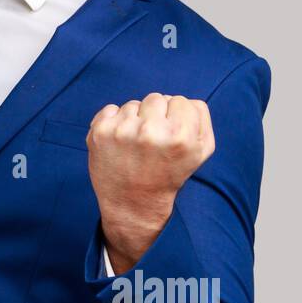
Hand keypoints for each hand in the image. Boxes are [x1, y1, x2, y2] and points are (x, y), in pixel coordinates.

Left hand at [87, 92, 214, 272]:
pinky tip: (120, 144)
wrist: (133, 203)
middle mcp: (151, 132)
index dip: (177, 117)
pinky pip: (111, 108)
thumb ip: (201, 117)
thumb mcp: (201, 151)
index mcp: (180, 136)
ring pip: (133, 104)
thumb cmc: (169, 173)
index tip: (171, 137)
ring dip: (135, 120)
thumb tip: (183, 99)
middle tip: (152, 142)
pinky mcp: (101, 132)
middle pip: (157, 98)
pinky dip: (115, 122)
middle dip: (156, 116)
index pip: (181, 101)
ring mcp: (123, 131)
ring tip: (136, 146)